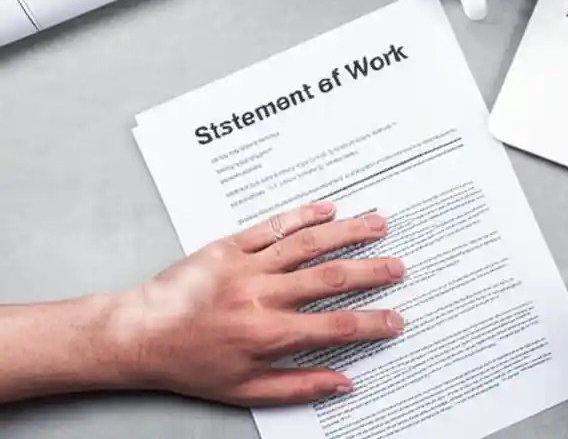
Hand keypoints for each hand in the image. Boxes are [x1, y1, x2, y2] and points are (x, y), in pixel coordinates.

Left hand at [105, 202, 403, 405]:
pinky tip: (328, 209)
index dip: (371, 324)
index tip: (395, 320)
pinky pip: (273, 227)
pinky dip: (303, 216)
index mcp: (267, 335)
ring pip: (308, 245)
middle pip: (330, 279)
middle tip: (398, 267)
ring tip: (378, 226)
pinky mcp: (228, 246)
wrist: (137, 335)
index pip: (335, 328)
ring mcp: (246, 267)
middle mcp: (261, 297)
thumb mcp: (243, 390)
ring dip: (347, 233)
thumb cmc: (188, 364)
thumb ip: (297, 386)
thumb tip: (342, 383)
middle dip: (371, 272)